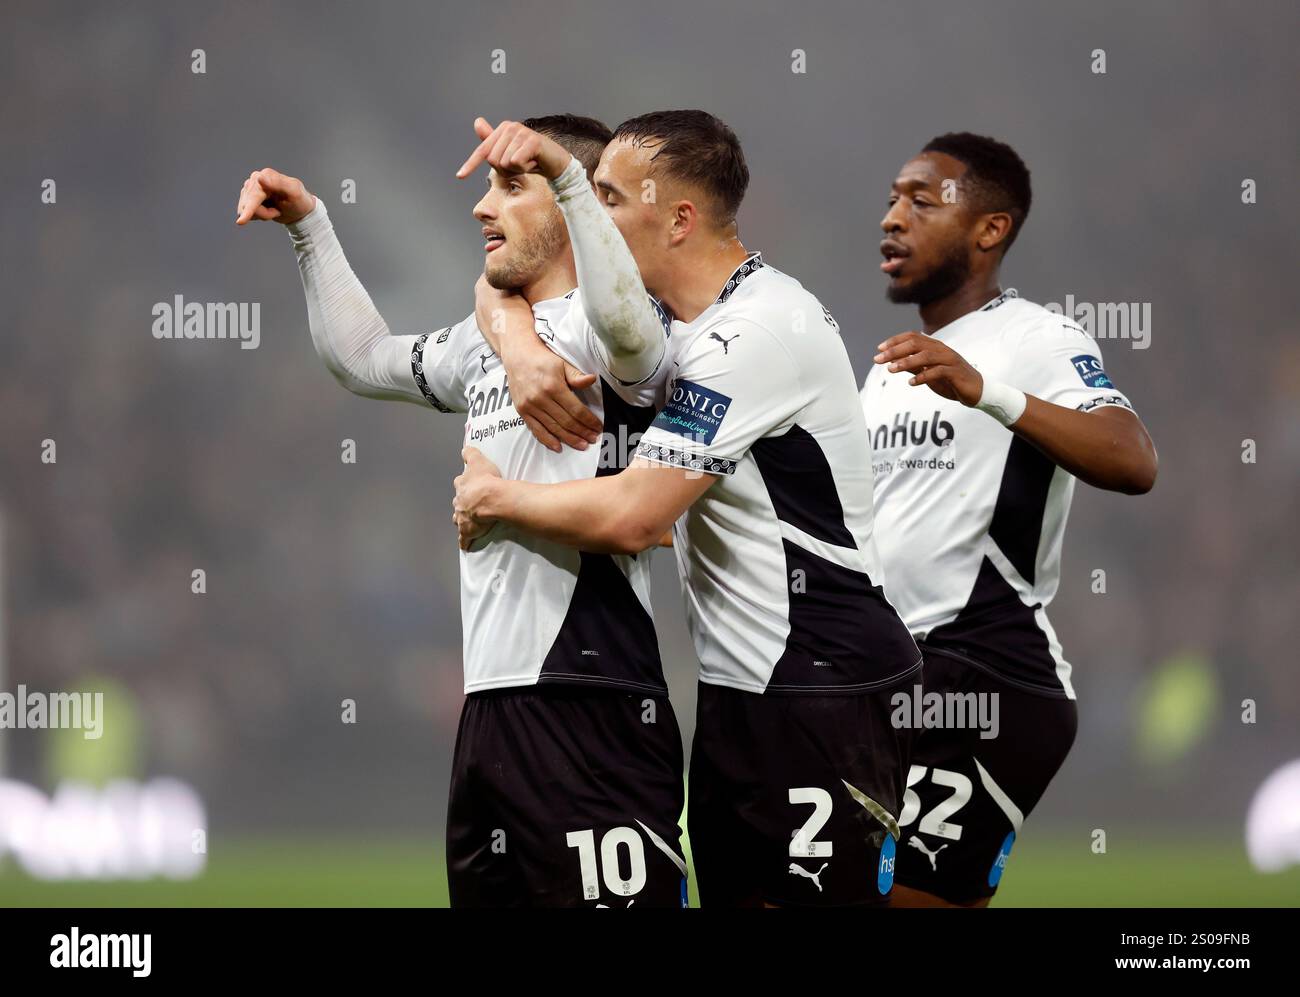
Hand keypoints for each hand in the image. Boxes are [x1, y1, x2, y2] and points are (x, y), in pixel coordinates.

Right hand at [235, 168, 315, 225]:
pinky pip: (245, 211)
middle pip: (248, 204)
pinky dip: (258, 215)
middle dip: (264, 213)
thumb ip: (279, 183)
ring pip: (245, 208)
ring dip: (262, 214)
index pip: (254, 195)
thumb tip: (260, 178)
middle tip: (278, 211)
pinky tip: (268, 210)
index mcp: (266, 175)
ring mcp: (250, 187)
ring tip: (275, 210)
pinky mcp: (248, 196)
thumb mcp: (294, 193)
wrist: (300, 211)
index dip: (249, 209)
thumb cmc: (300, 201)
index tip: (241, 222)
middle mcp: (255, 178)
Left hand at [453, 447, 503, 550]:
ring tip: (467, 523)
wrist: (490, 499)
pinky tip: (465, 545)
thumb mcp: (478, 461)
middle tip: (470, 505)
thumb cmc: (486, 480)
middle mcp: (459, 502)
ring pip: (459, 520)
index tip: (468, 486)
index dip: (464, 485)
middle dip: (462, 504)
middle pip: (458, 503)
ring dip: (462, 521)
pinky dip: (465, 541)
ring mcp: (462, 518)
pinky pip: (465, 538)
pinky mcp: (467, 531)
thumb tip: (465, 448)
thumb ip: (471, 454)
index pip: (460, 484)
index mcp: (462, 486)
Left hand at [455, 117, 571, 180]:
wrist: (557, 163)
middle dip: (506, 170)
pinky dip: (525, 168)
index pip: (483, 151)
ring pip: (504, 163)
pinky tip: (534, 162)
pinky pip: (516, 163)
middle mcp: (510, 127)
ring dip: (517, 170)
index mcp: (503, 129)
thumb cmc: (532, 159)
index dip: (471, 165)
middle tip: (520, 165)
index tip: (460, 176)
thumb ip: (493, 142)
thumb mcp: (509, 154)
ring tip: (528, 163)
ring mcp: (521, 132)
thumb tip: (477, 122)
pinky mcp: (532, 141)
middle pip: (493, 161)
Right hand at [475, 276, 600, 451]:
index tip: (598, 427)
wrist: (517, 354)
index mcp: (553, 386)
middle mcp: (540, 398)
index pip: (576, 409)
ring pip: (553, 428)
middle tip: (593, 439)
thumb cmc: (543, 358)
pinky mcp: (522, 411)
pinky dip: (548, 440)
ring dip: (569, 439)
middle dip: (582, 432)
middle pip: (566, 422)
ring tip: (582, 445)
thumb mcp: (562, 363)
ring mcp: (530, 406)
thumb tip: (592, 380)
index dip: (589, 421)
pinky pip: (536, 430)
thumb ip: (576, 376)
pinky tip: (559, 447)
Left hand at [874, 331, 983, 405]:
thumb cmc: (951, 380)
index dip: (895, 341)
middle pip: (915, 344)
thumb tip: (892, 362)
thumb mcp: (928, 371)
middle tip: (878, 359)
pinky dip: (923, 376)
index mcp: (935, 346)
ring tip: (891, 370)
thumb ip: (913, 365)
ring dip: (906, 362)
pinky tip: (911, 383)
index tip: (879, 349)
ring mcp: (950, 360)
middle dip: (895, 350)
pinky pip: (938, 371)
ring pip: (926, 355)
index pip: (912, 336)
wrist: (977, 390)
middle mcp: (942, 349)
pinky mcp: (956, 373)